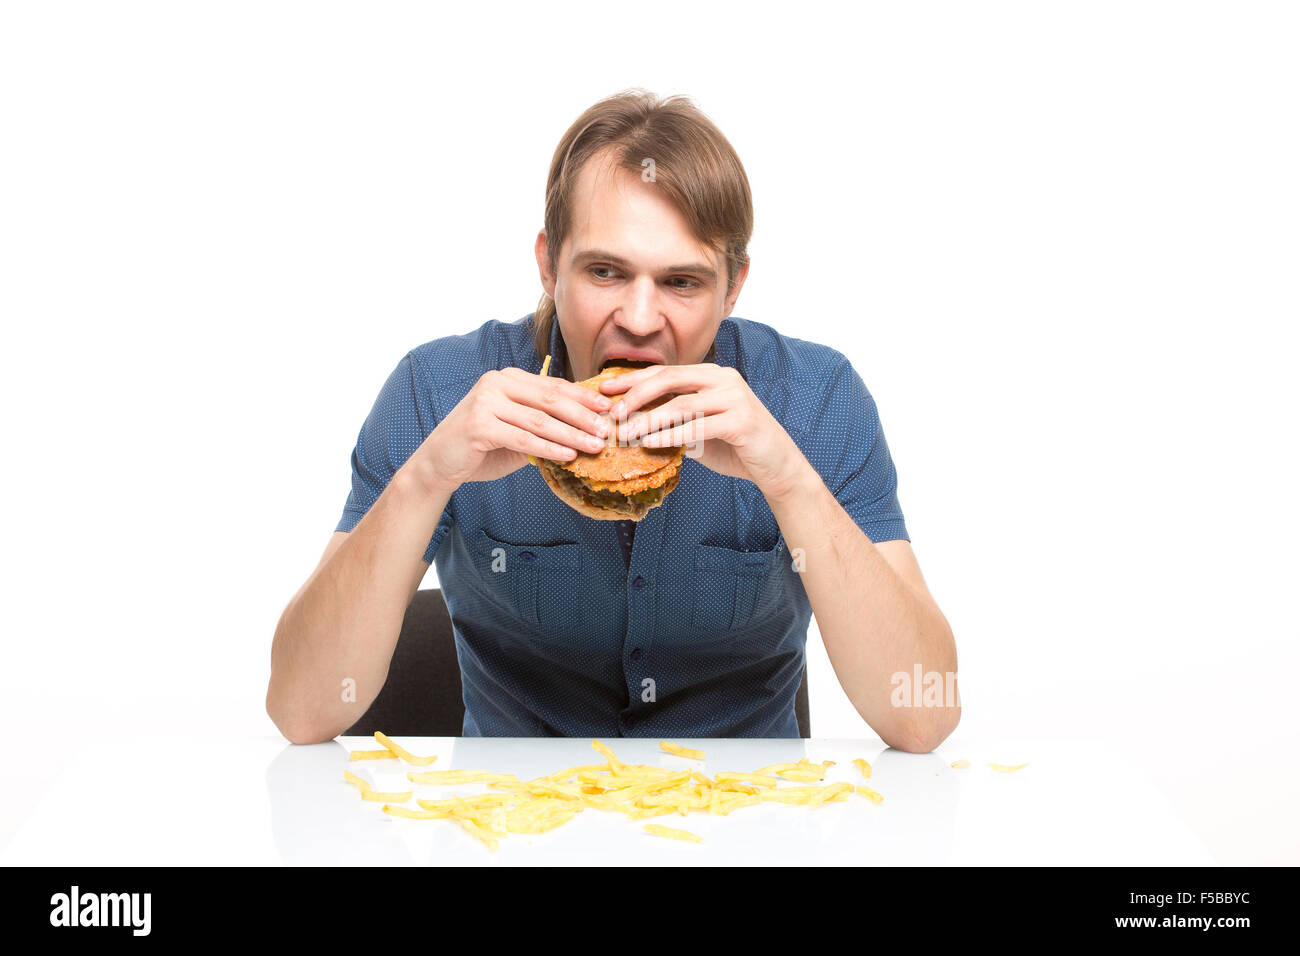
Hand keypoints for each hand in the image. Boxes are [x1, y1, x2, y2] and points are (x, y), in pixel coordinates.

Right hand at [417, 368, 612, 492]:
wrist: (438, 462)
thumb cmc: (482, 447)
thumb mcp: (516, 431)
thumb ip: (543, 425)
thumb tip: (586, 429)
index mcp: (508, 378)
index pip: (553, 385)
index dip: (583, 396)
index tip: (608, 407)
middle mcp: (496, 383)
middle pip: (550, 399)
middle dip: (583, 415)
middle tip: (606, 429)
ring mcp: (485, 402)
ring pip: (540, 420)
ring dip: (571, 434)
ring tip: (594, 445)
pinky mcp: (479, 426)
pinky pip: (523, 438)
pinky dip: (548, 448)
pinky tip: (568, 455)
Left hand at [598, 363, 810, 498]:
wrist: (777, 467)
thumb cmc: (736, 447)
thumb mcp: (699, 429)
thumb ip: (674, 421)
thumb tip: (632, 424)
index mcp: (712, 375)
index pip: (665, 371)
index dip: (633, 380)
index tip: (604, 390)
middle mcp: (723, 379)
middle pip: (670, 378)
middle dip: (635, 394)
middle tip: (612, 412)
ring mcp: (734, 397)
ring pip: (681, 404)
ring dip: (648, 419)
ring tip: (624, 433)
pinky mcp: (741, 420)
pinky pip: (698, 427)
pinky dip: (671, 436)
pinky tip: (649, 444)